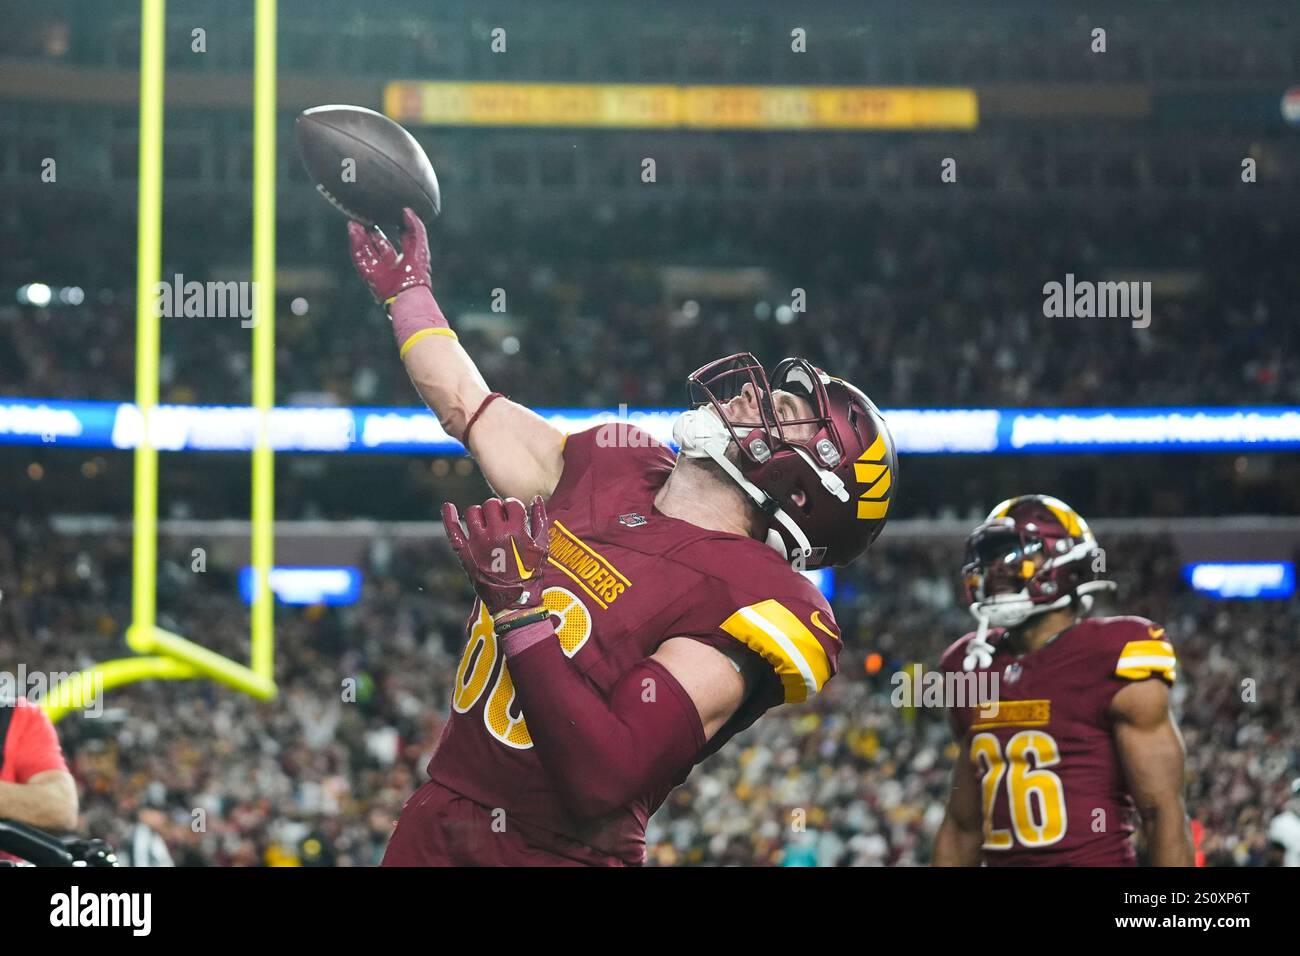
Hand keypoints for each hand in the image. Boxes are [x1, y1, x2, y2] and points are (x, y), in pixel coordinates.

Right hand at [347, 207, 430, 303]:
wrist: (407, 292)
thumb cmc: (417, 271)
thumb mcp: (420, 244)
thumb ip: (415, 227)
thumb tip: (407, 210)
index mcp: (407, 258)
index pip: (399, 239)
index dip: (393, 227)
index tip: (386, 214)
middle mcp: (392, 265)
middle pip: (378, 244)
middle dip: (371, 231)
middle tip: (365, 217)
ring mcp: (379, 270)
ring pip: (366, 249)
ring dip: (360, 235)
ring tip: (355, 221)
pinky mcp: (368, 274)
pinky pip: (359, 256)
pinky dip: (355, 243)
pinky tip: (353, 230)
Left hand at [442, 496, 549, 617]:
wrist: (514, 603)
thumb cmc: (531, 575)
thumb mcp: (542, 548)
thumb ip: (540, 520)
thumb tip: (536, 498)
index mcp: (516, 531)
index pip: (511, 503)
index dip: (513, 507)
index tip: (514, 515)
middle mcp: (495, 533)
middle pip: (490, 504)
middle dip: (496, 509)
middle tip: (500, 520)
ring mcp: (477, 542)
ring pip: (472, 512)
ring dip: (479, 514)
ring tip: (485, 524)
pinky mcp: (464, 553)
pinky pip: (452, 530)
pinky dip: (448, 516)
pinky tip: (448, 506)